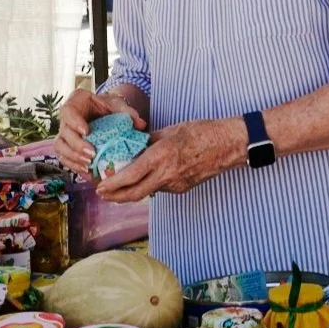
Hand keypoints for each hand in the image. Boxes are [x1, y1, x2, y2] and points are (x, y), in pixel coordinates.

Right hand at [54, 88, 146, 171]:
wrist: (103, 112)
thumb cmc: (108, 106)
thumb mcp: (117, 105)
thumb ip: (128, 112)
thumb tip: (140, 124)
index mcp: (75, 102)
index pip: (68, 111)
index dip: (75, 123)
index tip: (87, 132)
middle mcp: (66, 119)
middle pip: (64, 133)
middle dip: (77, 146)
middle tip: (92, 154)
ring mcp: (64, 134)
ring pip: (60, 148)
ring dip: (74, 159)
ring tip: (89, 165)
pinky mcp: (66, 147)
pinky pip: (65, 158)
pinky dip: (75, 166)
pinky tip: (87, 172)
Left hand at [95, 118, 244, 202]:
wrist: (229, 145)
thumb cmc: (202, 132)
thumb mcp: (170, 130)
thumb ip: (149, 140)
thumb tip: (132, 144)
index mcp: (161, 156)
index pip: (130, 177)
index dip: (112, 185)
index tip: (99, 187)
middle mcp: (167, 174)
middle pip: (134, 195)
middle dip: (115, 197)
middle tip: (102, 193)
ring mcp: (176, 184)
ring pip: (147, 191)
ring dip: (131, 191)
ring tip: (118, 185)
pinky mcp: (183, 188)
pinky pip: (160, 188)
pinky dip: (149, 185)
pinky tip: (145, 177)